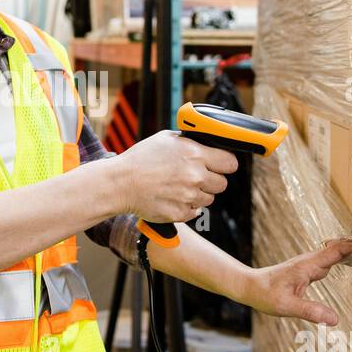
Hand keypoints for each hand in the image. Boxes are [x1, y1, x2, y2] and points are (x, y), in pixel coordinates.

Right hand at [108, 130, 237, 223]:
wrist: (121, 183)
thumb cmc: (140, 159)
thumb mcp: (166, 139)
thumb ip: (190, 141)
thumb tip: (206, 142)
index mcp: (195, 154)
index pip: (230, 163)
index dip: (225, 164)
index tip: (219, 166)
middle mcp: (195, 175)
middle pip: (222, 184)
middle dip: (211, 181)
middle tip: (196, 178)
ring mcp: (188, 196)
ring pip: (209, 199)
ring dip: (198, 194)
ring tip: (178, 187)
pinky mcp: (180, 213)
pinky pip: (195, 212)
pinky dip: (186, 207)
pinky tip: (172, 198)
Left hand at [234, 239, 351, 325]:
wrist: (249, 287)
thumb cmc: (265, 295)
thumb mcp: (287, 307)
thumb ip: (311, 312)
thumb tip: (335, 319)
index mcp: (308, 266)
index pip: (336, 250)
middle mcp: (309, 261)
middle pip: (338, 249)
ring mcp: (308, 264)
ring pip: (333, 253)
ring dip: (349, 252)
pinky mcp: (306, 269)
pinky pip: (327, 259)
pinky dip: (340, 258)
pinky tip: (348, 263)